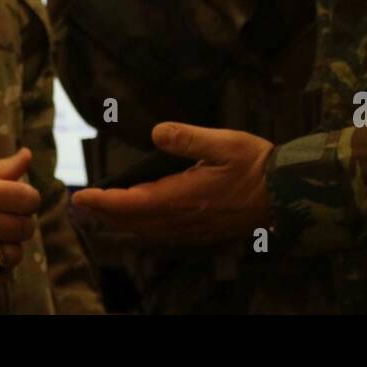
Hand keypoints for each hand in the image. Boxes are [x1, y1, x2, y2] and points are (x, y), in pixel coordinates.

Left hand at [72, 123, 274, 244]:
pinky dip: (142, 227)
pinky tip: (140, 220)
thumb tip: (157, 131)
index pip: (132, 203)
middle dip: (105, 213)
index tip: (80, 197)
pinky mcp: (202, 231)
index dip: (103, 202)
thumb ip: (188, 138)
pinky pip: (162, 234)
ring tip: (103, 210)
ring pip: (146, 230)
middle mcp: (183, 219)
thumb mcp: (223, 142)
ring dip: (121, 221)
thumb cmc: (255, 164)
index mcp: (183, 197)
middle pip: (133, 221)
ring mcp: (193, 229)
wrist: (286, 192)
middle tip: (80, 204)